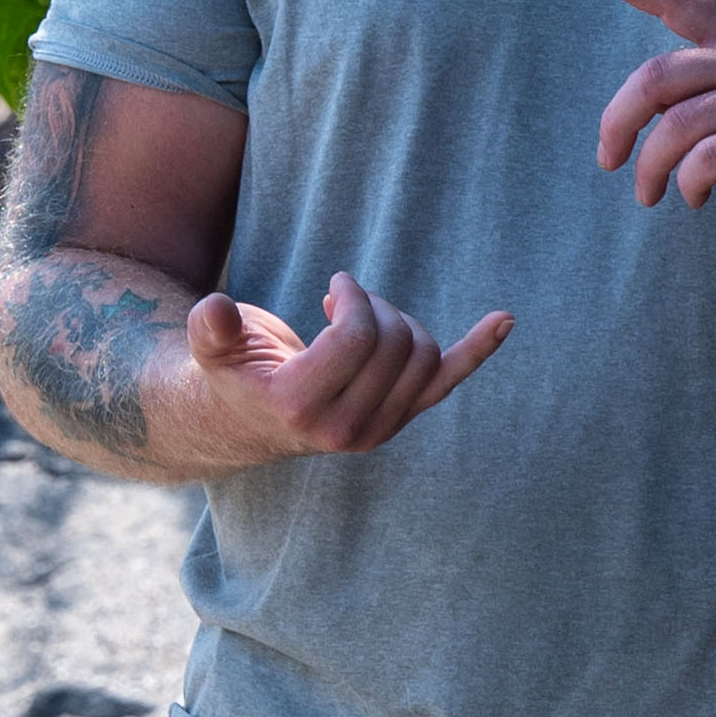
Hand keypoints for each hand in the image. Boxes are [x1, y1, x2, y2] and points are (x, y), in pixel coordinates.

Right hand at [183, 275, 510, 454]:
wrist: (243, 421)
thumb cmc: (229, 371)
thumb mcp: (210, 350)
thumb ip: (211, 330)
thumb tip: (217, 311)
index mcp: (301, 408)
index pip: (358, 339)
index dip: (352, 299)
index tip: (334, 286)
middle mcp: (346, 429)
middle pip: (396, 342)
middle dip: (375, 306)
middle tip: (344, 301)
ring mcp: (377, 430)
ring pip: (423, 355)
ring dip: (400, 320)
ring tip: (362, 320)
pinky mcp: (396, 420)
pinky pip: (445, 382)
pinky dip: (477, 349)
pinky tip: (504, 321)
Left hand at [586, 0, 715, 225]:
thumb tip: (658, 107)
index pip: (683, 1)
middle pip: (656, 78)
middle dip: (617, 121)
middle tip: (607, 159)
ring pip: (675, 126)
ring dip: (649, 167)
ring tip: (649, 194)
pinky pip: (708, 159)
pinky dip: (688, 184)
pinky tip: (694, 199)